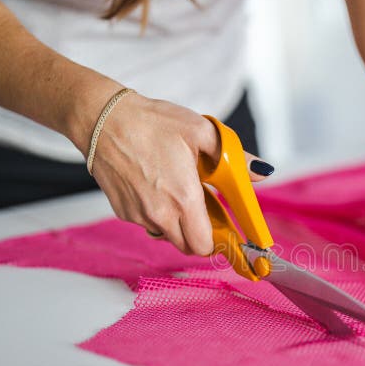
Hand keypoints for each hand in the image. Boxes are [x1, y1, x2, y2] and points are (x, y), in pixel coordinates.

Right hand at [86, 93, 272, 254]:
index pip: (205, 245)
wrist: (103, 118)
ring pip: (168, 236)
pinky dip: (158, 214)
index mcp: (183, 198)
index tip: (225, 230)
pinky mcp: (123, 211)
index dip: (218, 241)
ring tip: (179, 193)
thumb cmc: (151, 123)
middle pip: (188, 246)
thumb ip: (234, 157)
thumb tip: (261, 172)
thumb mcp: (201, 132)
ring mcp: (138, 215)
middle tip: (205, 210)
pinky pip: (148, 223)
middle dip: (200, 234)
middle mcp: (160, 214)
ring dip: (179, 224)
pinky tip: (157, 187)